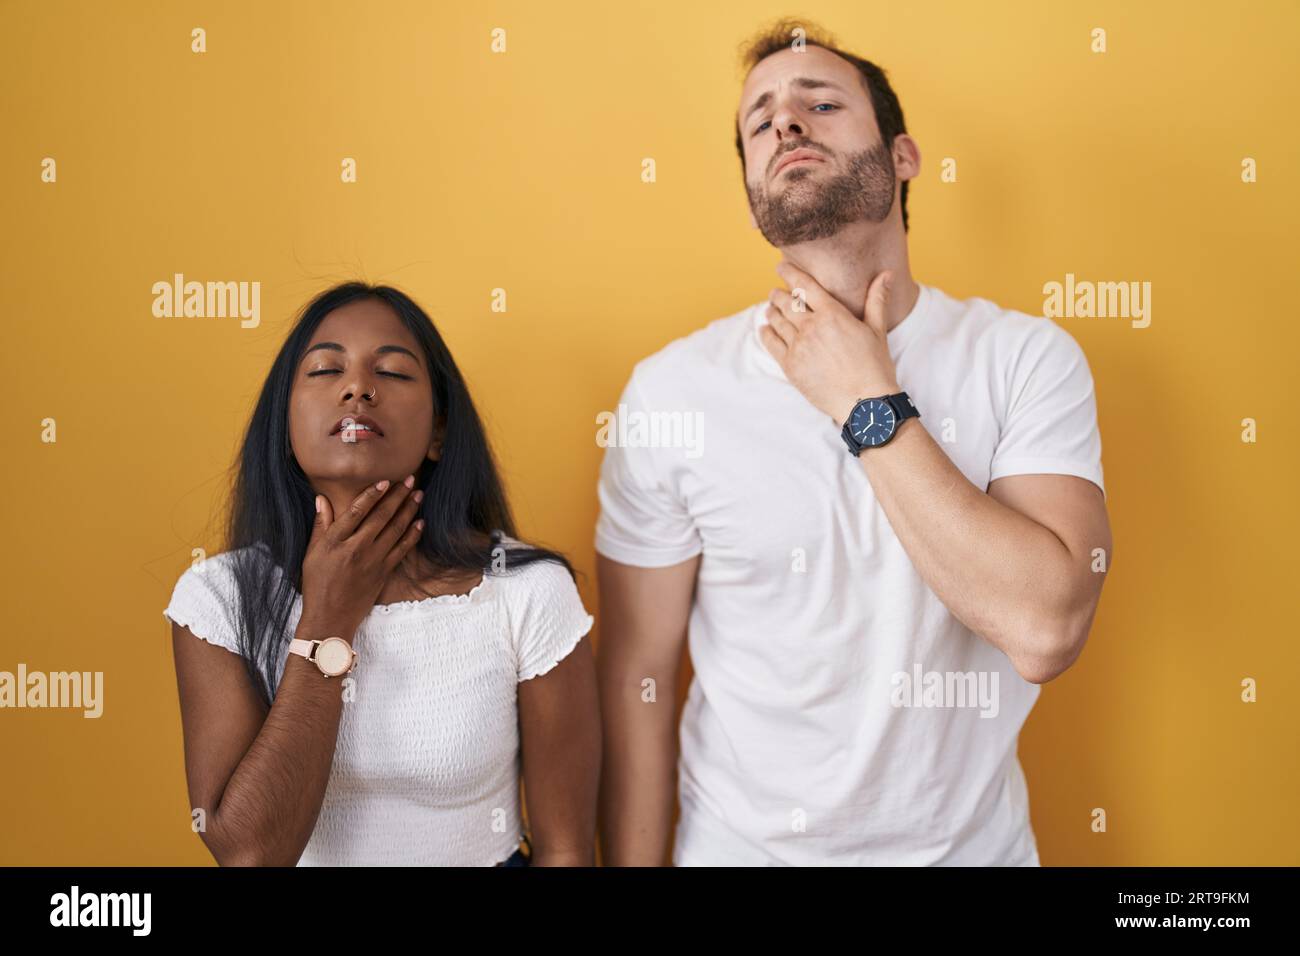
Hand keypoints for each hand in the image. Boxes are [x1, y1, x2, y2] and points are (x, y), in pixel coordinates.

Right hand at [301, 476, 424, 636]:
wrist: (330, 618)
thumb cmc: (317, 585)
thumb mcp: (312, 554)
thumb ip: (320, 525)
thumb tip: (321, 499)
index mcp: (335, 542)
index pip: (356, 511)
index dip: (372, 494)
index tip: (385, 481)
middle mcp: (356, 549)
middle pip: (381, 517)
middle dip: (397, 496)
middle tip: (411, 480)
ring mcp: (372, 561)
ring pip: (395, 530)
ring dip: (409, 511)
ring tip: (418, 495)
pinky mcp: (383, 573)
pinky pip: (401, 550)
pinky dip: (412, 535)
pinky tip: (420, 523)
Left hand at [759, 262, 900, 425]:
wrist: (864, 404)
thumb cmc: (875, 367)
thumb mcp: (877, 330)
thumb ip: (876, 299)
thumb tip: (886, 273)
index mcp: (832, 315)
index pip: (805, 286)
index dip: (790, 273)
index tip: (782, 267)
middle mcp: (811, 328)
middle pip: (786, 302)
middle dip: (779, 294)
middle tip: (775, 292)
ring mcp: (798, 347)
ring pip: (777, 321)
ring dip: (772, 311)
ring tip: (770, 308)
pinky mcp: (790, 366)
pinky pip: (771, 344)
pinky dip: (766, 333)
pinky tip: (765, 328)